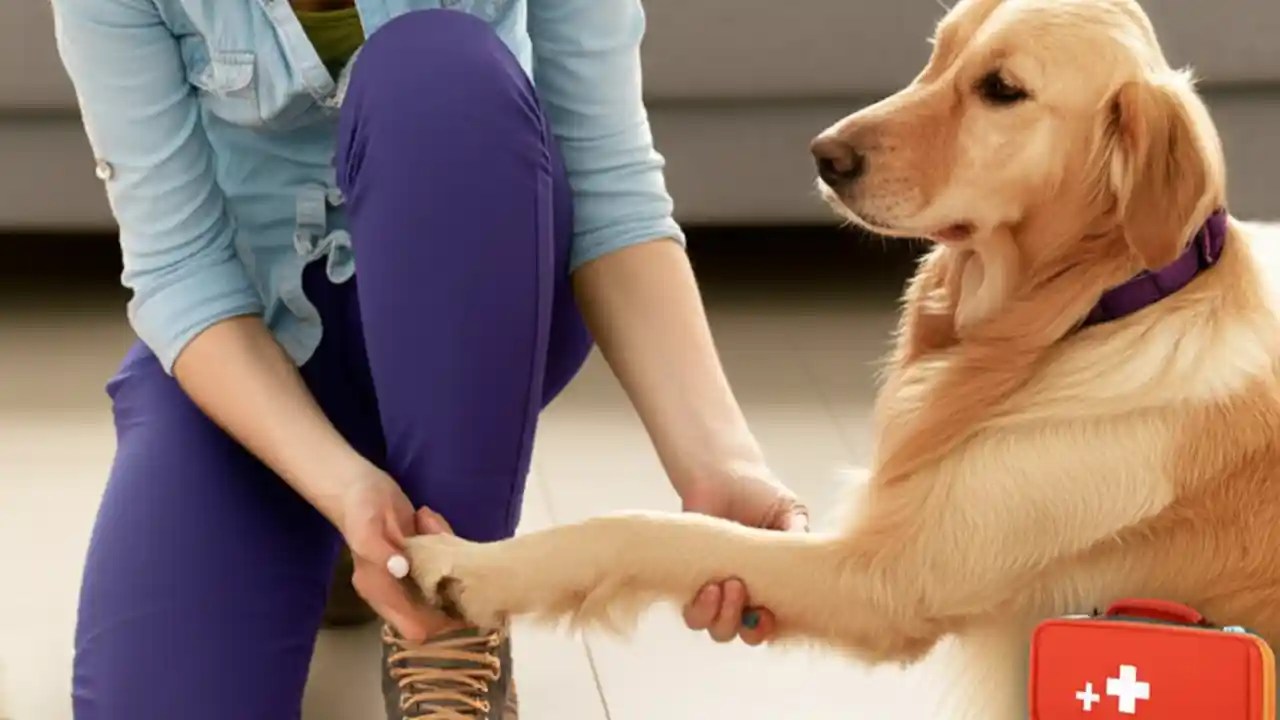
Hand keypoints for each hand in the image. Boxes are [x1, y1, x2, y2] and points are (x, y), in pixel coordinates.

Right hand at [332, 468, 455, 640]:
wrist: (357, 484)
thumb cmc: (358, 508)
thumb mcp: (365, 530)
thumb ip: (381, 552)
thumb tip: (400, 569)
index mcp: (379, 591)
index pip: (414, 627)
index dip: (437, 625)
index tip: (459, 601)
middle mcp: (396, 587)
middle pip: (436, 606)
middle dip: (451, 582)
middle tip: (450, 550)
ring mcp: (411, 571)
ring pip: (444, 577)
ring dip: (445, 551)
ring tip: (427, 523)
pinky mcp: (420, 552)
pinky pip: (442, 554)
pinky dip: (442, 535)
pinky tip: (425, 516)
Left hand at [678, 464, 807, 645]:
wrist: (723, 474)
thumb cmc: (760, 493)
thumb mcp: (791, 514)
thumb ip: (801, 538)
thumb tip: (811, 560)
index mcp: (771, 585)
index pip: (773, 622)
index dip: (773, 628)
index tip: (770, 614)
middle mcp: (742, 594)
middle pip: (741, 631)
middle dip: (743, 623)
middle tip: (741, 589)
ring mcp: (714, 589)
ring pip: (714, 627)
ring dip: (721, 616)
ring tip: (725, 584)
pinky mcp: (688, 580)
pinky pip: (690, 611)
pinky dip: (699, 607)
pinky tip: (708, 586)